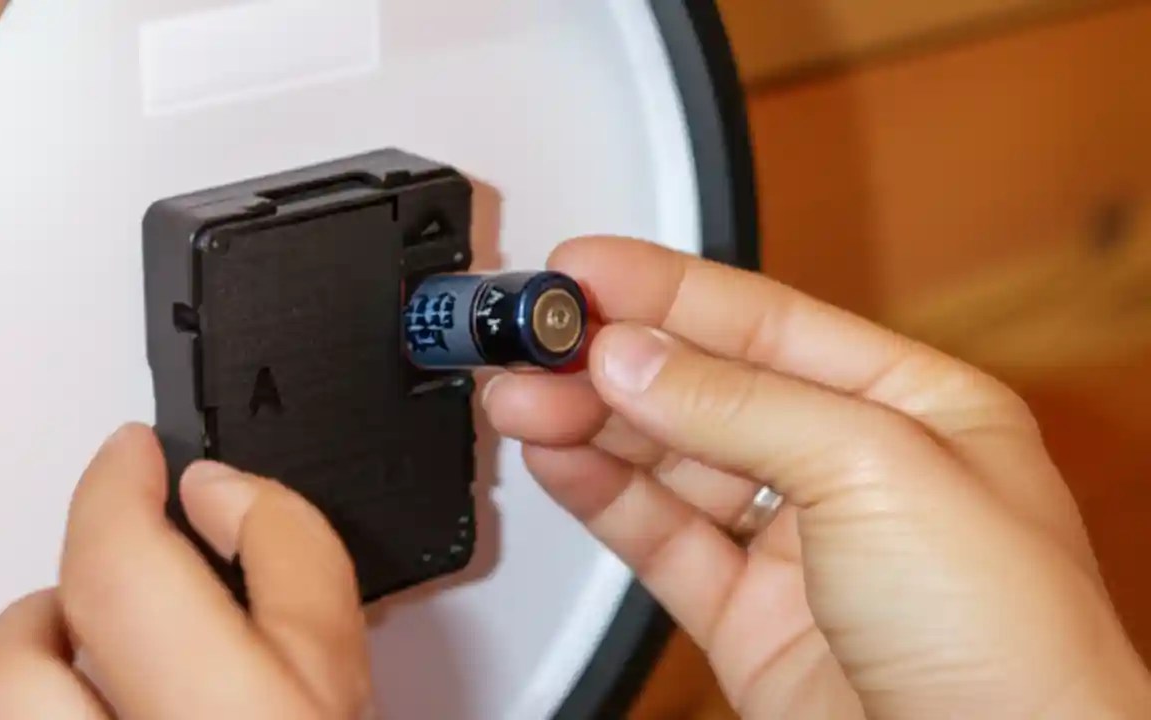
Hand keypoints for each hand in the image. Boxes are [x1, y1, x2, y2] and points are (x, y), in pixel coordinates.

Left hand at [0, 425, 370, 719]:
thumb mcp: (337, 690)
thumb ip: (295, 572)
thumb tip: (219, 498)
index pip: (135, 568)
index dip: (124, 483)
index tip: (131, 459)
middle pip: (38, 635)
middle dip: (72, 585)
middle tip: (112, 589)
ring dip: (8, 669)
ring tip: (65, 685)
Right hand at [483, 237, 1150, 718]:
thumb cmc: (1009, 641)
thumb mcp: (880, 470)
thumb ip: (742, 406)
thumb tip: (633, 357)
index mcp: (911, 405)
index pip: (765, 323)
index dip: (666, 290)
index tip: (584, 270)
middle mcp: (850, 469)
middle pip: (705, 389)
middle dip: (613, 357)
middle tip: (534, 335)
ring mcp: (795, 547)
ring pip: (671, 462)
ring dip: (591, 423)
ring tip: (521, 393)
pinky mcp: (746, 617)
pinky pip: (658, 537)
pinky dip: (602, 495)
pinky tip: (559, 456)